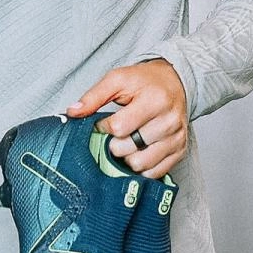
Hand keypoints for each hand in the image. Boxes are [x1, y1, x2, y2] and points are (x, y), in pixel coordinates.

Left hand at [66, 59, 187, 178]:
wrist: (173, 82)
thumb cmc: (143, 81)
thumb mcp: (117, 79)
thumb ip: (93, 96)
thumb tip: (72, 112)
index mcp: (155, 100)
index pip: (118, 127)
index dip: (104, 126)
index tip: (104, 122)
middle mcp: (170, 121)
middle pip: (128, 148)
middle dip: (114, 143)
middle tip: (115, 134)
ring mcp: (177, 138)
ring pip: (140, 164)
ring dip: (126, 157)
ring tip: (126, 143)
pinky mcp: (181, 151)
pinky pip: (155, 173)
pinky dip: (142, 167)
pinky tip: (137, 152)